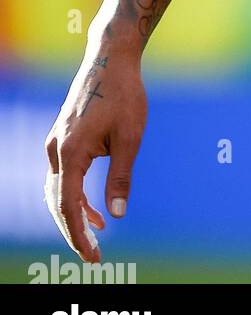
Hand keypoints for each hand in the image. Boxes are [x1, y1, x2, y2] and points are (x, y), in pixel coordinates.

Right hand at [44, 42, 146, 262]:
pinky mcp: (63, 137)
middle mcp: (56, 149)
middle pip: (57, 202)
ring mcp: (56, 142)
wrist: (110, 59)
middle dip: (73, 230)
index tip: (91, 256)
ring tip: (99, 235)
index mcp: (70, 152)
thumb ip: (120, 177)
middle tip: (93, 255)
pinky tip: (95, 209)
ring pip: (58, 190)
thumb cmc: (124, 94)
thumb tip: (117, 214)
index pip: (68, 205)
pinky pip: (63, 176)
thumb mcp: (130, 137)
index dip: (78, 234)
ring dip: (75, 214)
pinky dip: (76, 195)